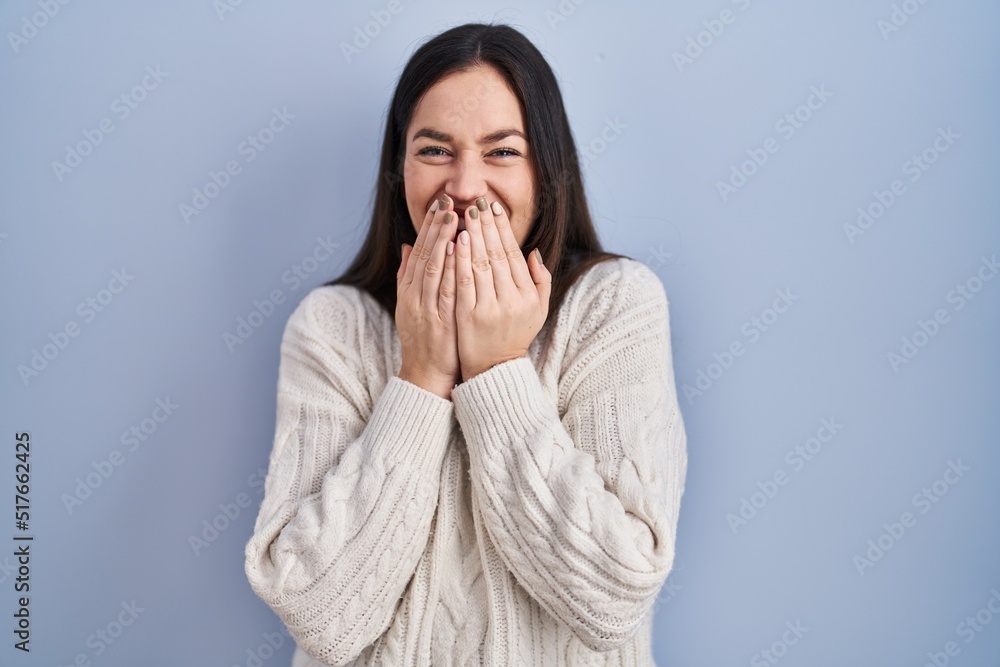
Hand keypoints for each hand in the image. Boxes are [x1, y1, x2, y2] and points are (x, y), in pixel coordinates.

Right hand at [396, 195, 460, 398]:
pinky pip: (446, 290)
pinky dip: (450, 269)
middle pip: (424, 255)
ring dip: (442, 241)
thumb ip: (409, 276)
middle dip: (435, 226)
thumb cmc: (425, 339)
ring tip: (453, 216)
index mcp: (408, 291)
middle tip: (445, 200)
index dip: (428, 226)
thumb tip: (409, 245)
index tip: (439, 204)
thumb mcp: (411, 306)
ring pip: (433, 268)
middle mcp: (414, 297)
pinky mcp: (440, 321)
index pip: (419, 251)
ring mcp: (426, 308)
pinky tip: (458, 251)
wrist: (426, 374)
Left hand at [454, 198, 550, 380]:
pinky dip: (459, 260)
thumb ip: (541, 280)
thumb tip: (534, 251)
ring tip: (464, 215)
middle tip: (477, 203)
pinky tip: (455, 242)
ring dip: (472, 237)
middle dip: (486, 226)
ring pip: (480, 264)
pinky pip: (464, 282)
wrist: (494, 369)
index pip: (513, 254)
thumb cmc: (515, 334)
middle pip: (496, 255)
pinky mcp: (469, 317)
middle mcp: (512, 300)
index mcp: (528, 295)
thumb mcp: (538, 309)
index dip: (503, 229)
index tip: (494, 209)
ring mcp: (490, 308)